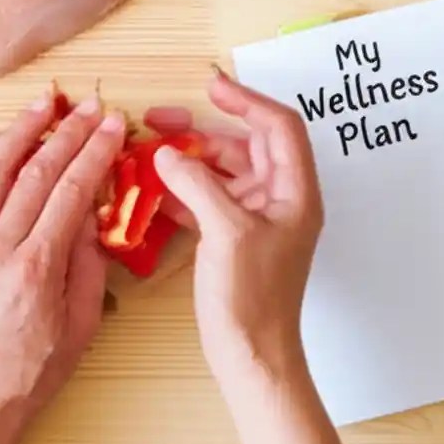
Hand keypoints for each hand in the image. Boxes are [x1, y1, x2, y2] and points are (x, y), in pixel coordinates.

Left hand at [0, 91, 125, 430]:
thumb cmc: (36, 366)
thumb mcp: (83, 318)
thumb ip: (88, 258)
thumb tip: (92, 206)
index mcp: (34, 267)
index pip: (69, 190)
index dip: (94, 152)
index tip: (112, 125)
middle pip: (34, 170)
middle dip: (67, 132)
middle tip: (90, 107)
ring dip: (20, 129)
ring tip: (45, 103)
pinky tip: (6, 139)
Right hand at [147, 70, 322, 379]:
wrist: (252, 357)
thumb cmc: (252, 300)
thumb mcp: (225, 232)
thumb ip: (197, 184)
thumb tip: (168, 154)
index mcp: (295, 193)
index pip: (279, 127)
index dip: (246, 101)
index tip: (210, 86)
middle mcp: (281, 201)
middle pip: (245, 146)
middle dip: (203, 130)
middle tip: (160, 120)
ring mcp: (257, 221)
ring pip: (223, 173)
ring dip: (188, 160)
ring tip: (148, 152)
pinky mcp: (235, 240)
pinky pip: (209, 200)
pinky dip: (183, 190)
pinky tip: (152, 187)